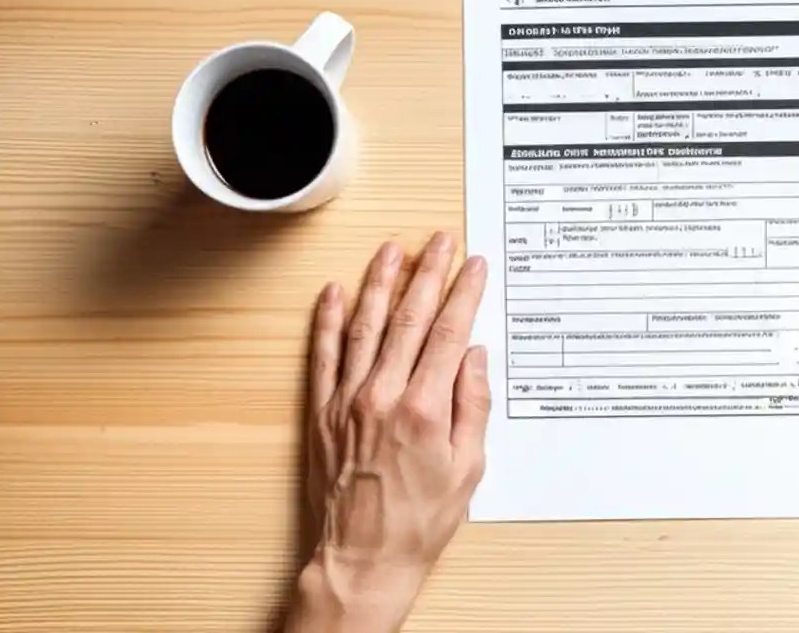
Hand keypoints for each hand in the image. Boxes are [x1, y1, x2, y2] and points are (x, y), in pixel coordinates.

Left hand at [287, 232, 489, 632]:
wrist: (363, 558)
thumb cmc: (419, 522)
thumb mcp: (468, 469)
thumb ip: (473, 408)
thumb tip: (474, 360)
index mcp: (424, 409)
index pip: (449, 334)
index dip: (464, 294)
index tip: (474, 267)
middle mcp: (382, 396)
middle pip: (410, 319)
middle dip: (428, 274)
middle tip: (440, 241)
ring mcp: (348, 401)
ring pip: (365, 326)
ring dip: (380, 284)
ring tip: (392, 251)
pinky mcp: (323, 413)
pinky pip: (324, 355)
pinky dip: (327, 320)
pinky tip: (334, 293)